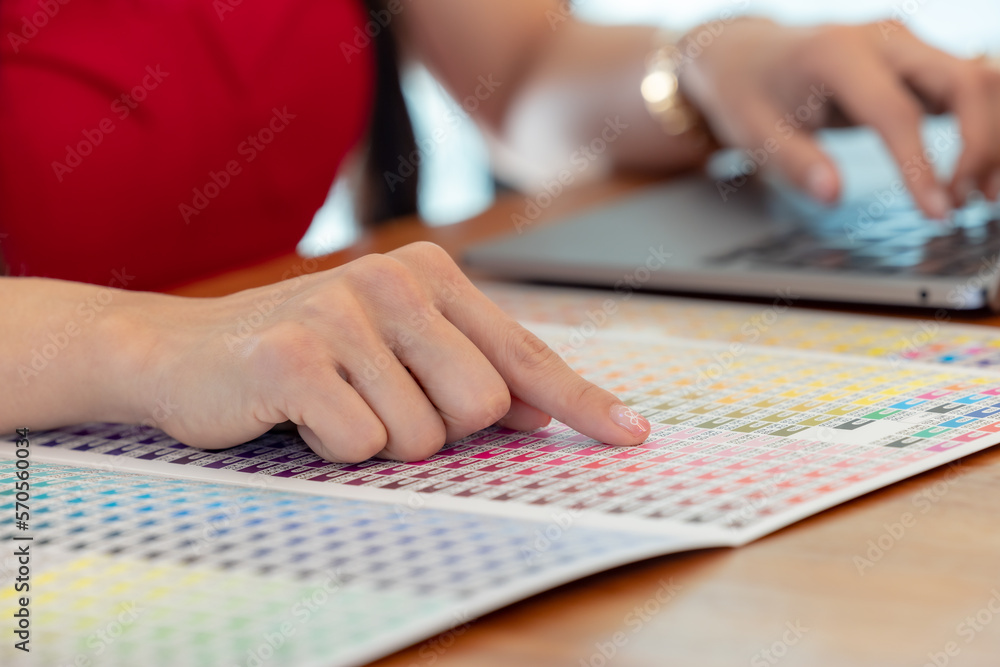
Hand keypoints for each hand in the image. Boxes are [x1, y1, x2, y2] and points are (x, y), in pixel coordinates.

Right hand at [128, 242, 649, 461]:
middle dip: (438, 428)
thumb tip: (544, 412)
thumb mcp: (396, 354)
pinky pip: (361, 444)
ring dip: (379, 440)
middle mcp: (393, 281)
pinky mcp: (293, 354)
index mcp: (430, 274)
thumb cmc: (307, 358)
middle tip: (380, 403)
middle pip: (482, 404)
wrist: (185, 353)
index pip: (524, 353)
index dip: (581, 402)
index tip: (630, 436)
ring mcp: (341, 311)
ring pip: (422, 436)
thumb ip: (469, 371)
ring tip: (335, 405)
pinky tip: (301, 415)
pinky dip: (335, 449)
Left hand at [678, 18, 999, 217]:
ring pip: (978, 81)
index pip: (896, 112)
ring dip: (992, 136)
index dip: (922, 166)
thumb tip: (832, 195)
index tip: (936, 212)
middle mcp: (883, 38)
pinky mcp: (917, 60)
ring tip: (984, 195)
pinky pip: (968, 87)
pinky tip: (978, 171)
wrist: (745, 53)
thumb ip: (793, 162)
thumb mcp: (752, 133)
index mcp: (837, 54)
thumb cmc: (747, 94)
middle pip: (962, 83)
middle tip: (967, 205)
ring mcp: (906, 44)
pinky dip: (984, 126)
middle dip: (978, 146)